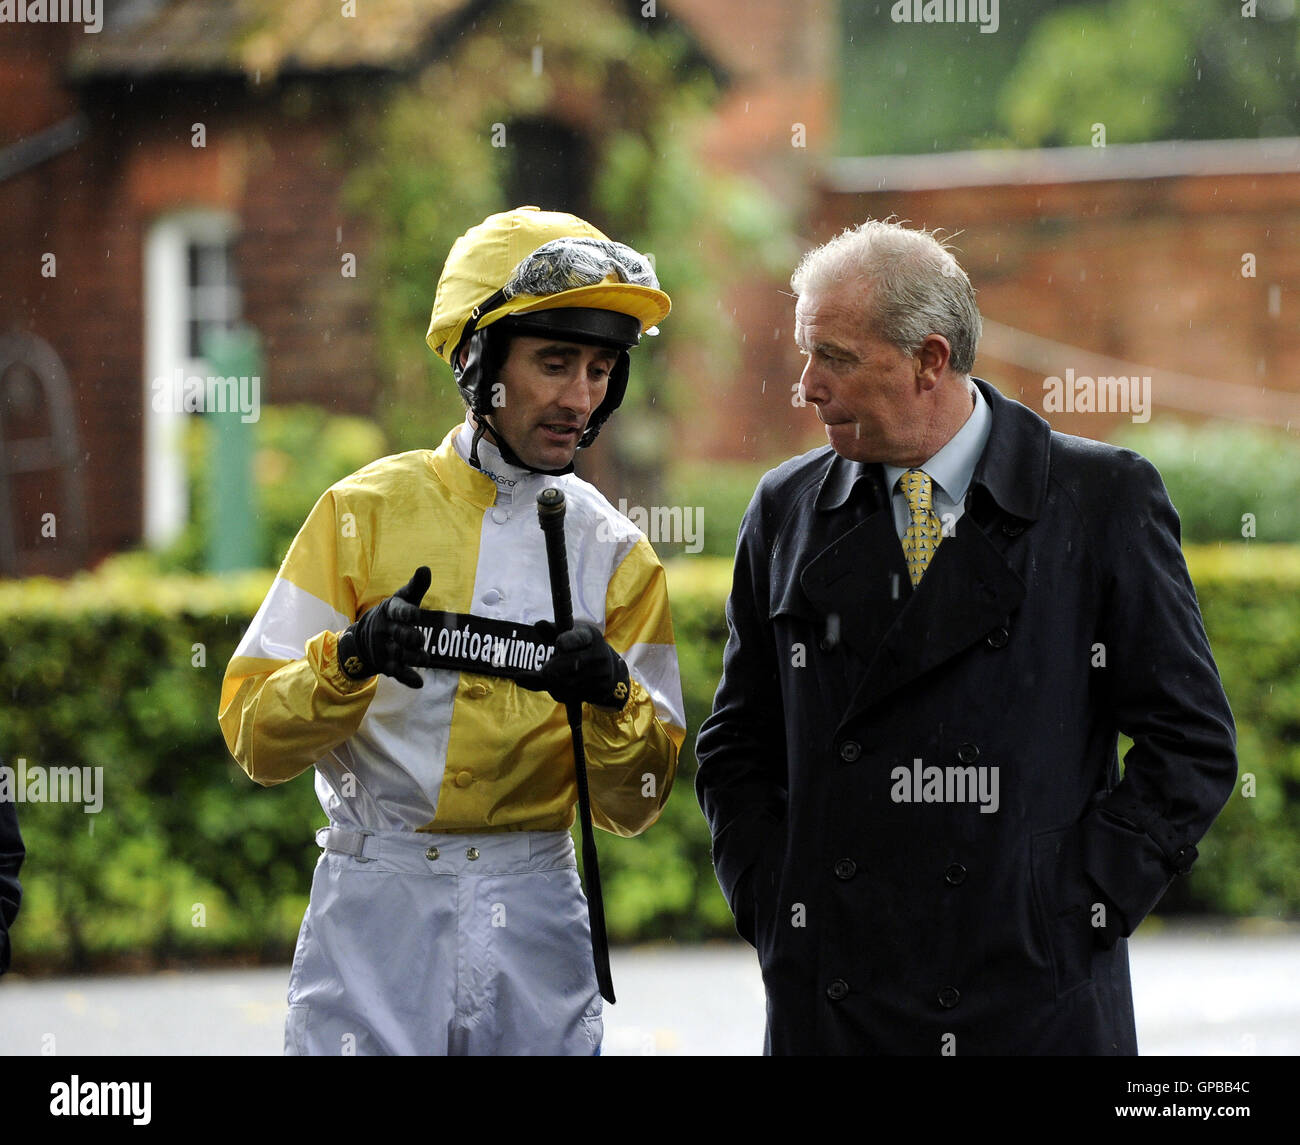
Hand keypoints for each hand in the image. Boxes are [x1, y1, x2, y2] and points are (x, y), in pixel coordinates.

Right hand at [337, 567, 433, 687]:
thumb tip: (426, 568)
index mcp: (389, 611)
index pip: (397, 610)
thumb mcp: (402, 598)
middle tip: (419, 640)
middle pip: (398, 634)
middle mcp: (385, 630)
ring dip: (412, 658)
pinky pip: (397, 672)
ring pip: (399, 654)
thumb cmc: (394, 613)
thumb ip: (416, 587)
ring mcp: (384, 648)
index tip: (416, 615)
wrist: (365, 637)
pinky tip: (419, 684)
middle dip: (408, 638)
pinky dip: (407, 678)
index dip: (405, 613)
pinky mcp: (386, 665)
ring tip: (425, 660)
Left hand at [534, 620, 630, 710]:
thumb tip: (538, 625)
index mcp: (590, 635)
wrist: (610, 668)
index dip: (569, 641)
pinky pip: (575, 696)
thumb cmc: (581, 649)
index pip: (579, 638)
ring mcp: (603, 673)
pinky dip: (564, 694)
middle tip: (544, 671)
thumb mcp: (570, 637)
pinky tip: (564, 688)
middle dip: (553, 668)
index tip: (560, 644)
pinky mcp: (603, 689)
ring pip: (570, 682)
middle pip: (571, 663)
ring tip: (555, 678)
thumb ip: (552, 632)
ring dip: (555, 683)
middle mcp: (600, 653)